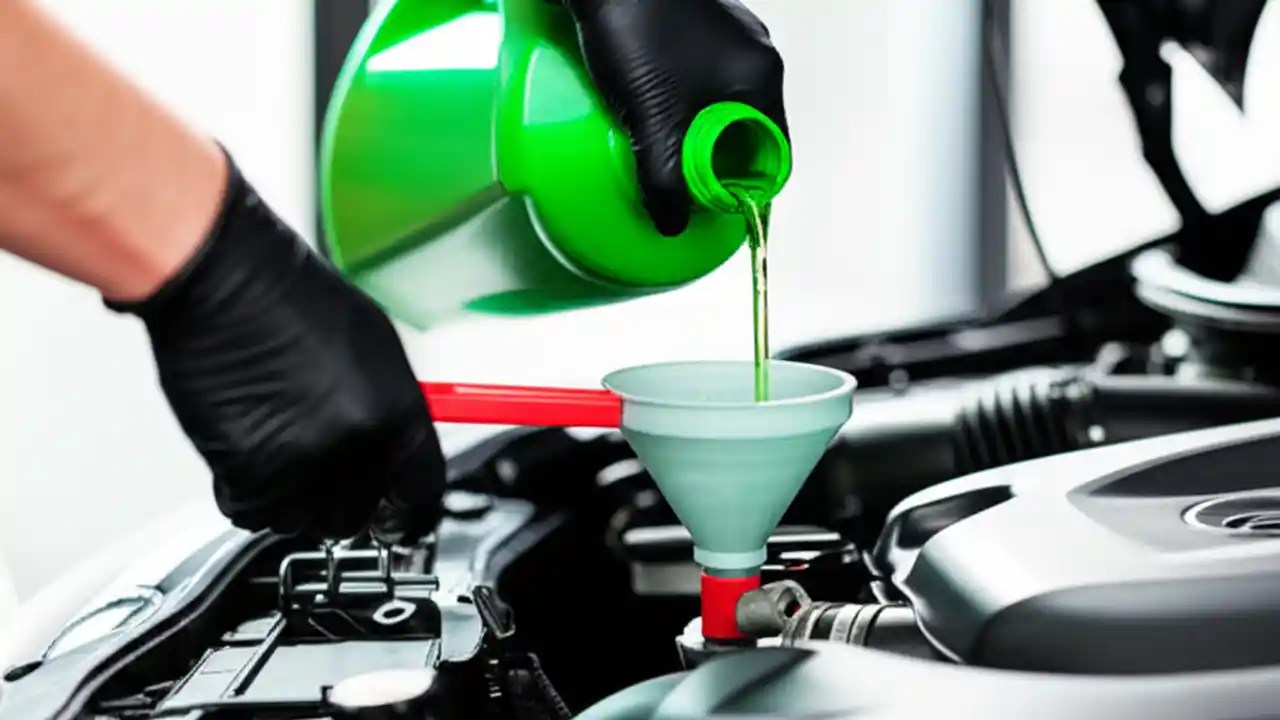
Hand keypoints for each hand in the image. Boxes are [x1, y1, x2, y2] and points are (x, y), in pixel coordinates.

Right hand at [108, 153, 445, 544]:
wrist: (223, 278)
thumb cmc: (289, 298)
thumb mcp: (373, 347)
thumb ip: (388, 408)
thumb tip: (394, 451)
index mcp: (398, 412)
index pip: (422, 492)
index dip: (408, 508)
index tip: (395, 514)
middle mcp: (358, 444)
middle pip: (359, 517)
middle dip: (340, 500)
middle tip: (317, 467)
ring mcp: (303, 464)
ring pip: (302, 521)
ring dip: (289, 500)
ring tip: (276, 445)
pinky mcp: (248, 473)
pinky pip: (251, 512)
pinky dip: (244, 492)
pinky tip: (246, 447)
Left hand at [566, 0, 788, 235]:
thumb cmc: (638, 29)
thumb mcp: (652, 119)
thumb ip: (664, 179)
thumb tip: (672, 224)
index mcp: (760, 79)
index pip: (773, 155)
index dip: (747, 190)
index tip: (715, 209)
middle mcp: (752, 58)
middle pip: (745, 135)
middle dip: (716, 167)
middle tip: (684, 188)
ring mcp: (726, 42)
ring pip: (718, 111)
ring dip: (693, 138)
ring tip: (660, 157)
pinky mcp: (696, 33)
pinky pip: (696, 88)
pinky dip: (677, 110)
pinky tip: (646, 118)